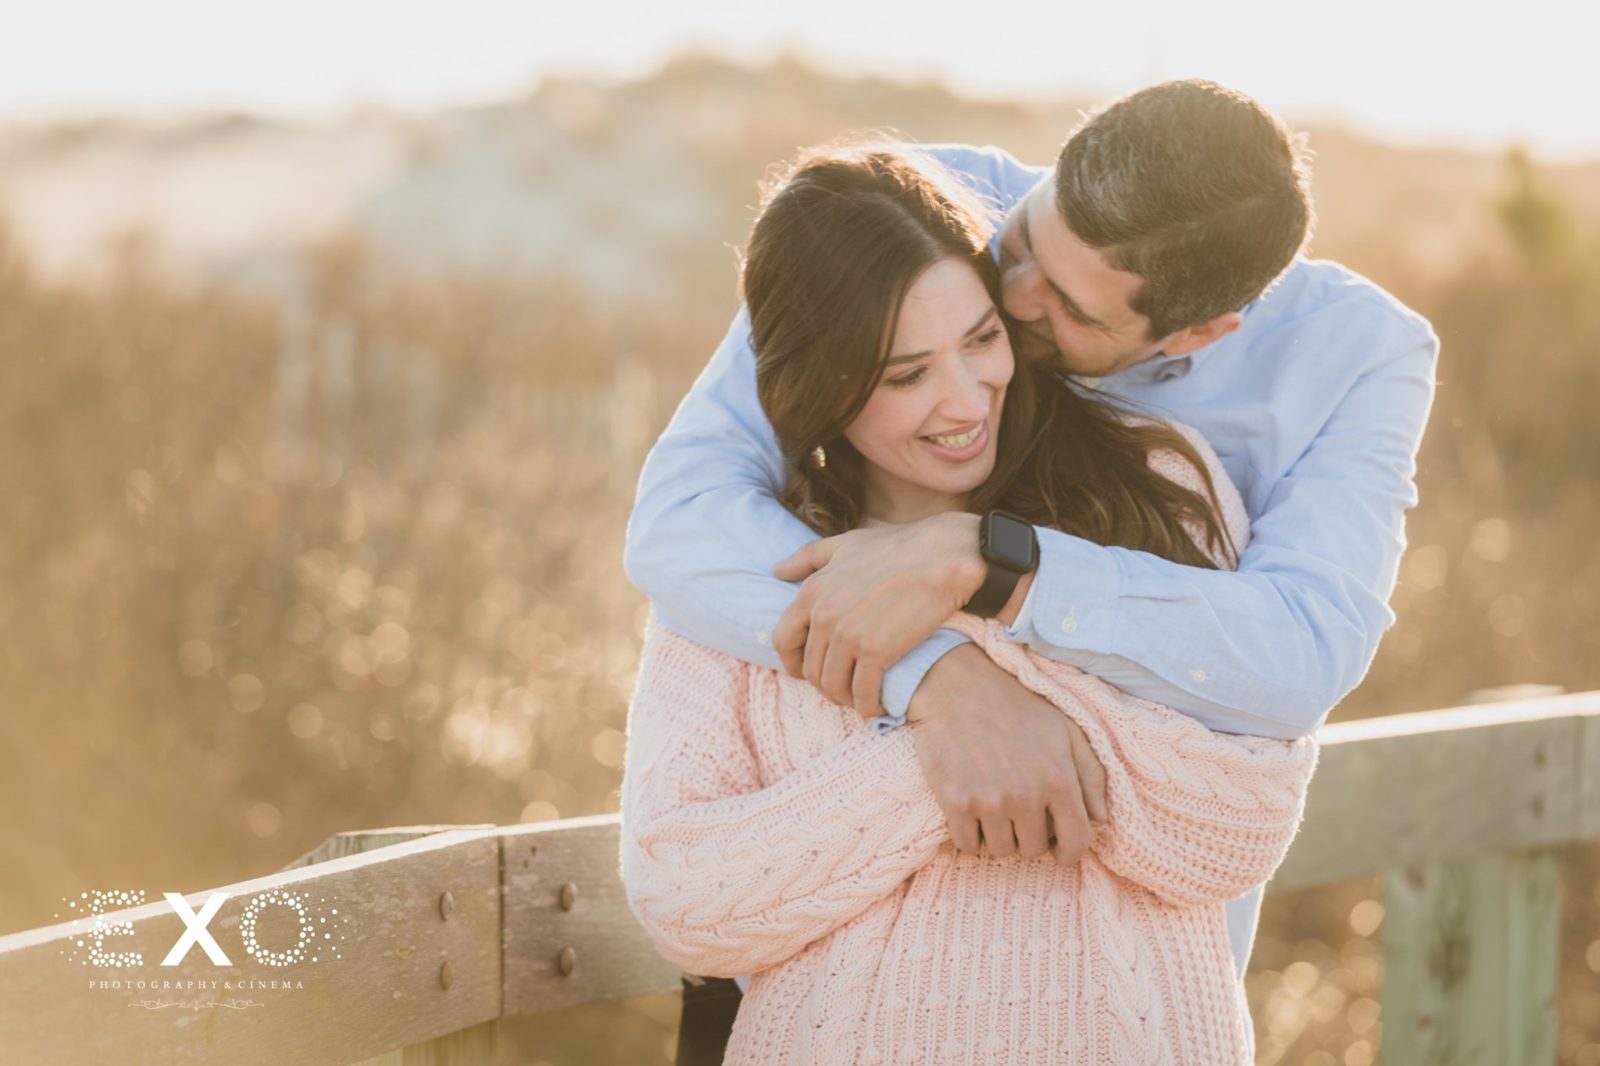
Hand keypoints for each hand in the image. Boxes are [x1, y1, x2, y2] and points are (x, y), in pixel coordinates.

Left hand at [771, 512, 984, 717]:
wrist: (941, 557)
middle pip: (811, 669)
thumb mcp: (844, 544)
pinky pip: (863, 693)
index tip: (807, 672)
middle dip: (824, 685)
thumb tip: (776, 570)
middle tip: (843, 689)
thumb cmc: (897, 547)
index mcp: (812, 592)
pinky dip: (869, 706)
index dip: (792, 662)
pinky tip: (880, 707)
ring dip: (845, 699)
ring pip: (833, 685)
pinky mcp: (877, 652)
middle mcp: (823, 616)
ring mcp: (848, 636)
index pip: (783, 640)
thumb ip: (807, 558)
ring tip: (861, 699)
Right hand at [904, 644, 1108, 864]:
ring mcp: (989, 801)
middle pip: (1034, 849)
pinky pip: (968, 846)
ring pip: (1001, 851)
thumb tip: (1100, 818)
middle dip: (1030, 836)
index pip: (1076, 842)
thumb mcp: (1066, 730)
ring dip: (1000, 836)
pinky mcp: (956, 803)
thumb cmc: (1016, 706)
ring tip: (995, 808)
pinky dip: (971, 836)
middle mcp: (1026, 796)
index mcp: (1059, 780)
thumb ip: (1092, 774)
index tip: (1058, 848)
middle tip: (1019, 811)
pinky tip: (973, 813)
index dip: (1069, 851)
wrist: (956, 686)